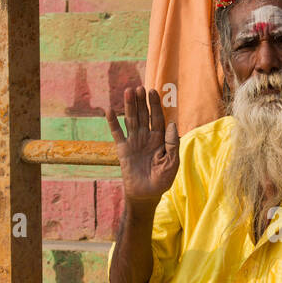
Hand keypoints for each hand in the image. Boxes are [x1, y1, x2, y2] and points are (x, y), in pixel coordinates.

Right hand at [106, 87, 178, 205]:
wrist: (146, 194)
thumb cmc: (162, 180)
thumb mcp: (172, 163)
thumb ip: (172, 144)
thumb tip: (172, 123)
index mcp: (159, 139)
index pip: (157, 118)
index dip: (155, 105)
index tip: (153, 92)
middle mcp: (146, 137)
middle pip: (143, 115)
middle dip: (141, 102)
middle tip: (139, 87)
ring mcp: (134, 142)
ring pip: (131, 120)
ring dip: (129, 106)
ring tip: (128, 92)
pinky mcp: (122, 149)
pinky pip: (116, 133)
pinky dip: (112, 123)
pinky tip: (108, 110)